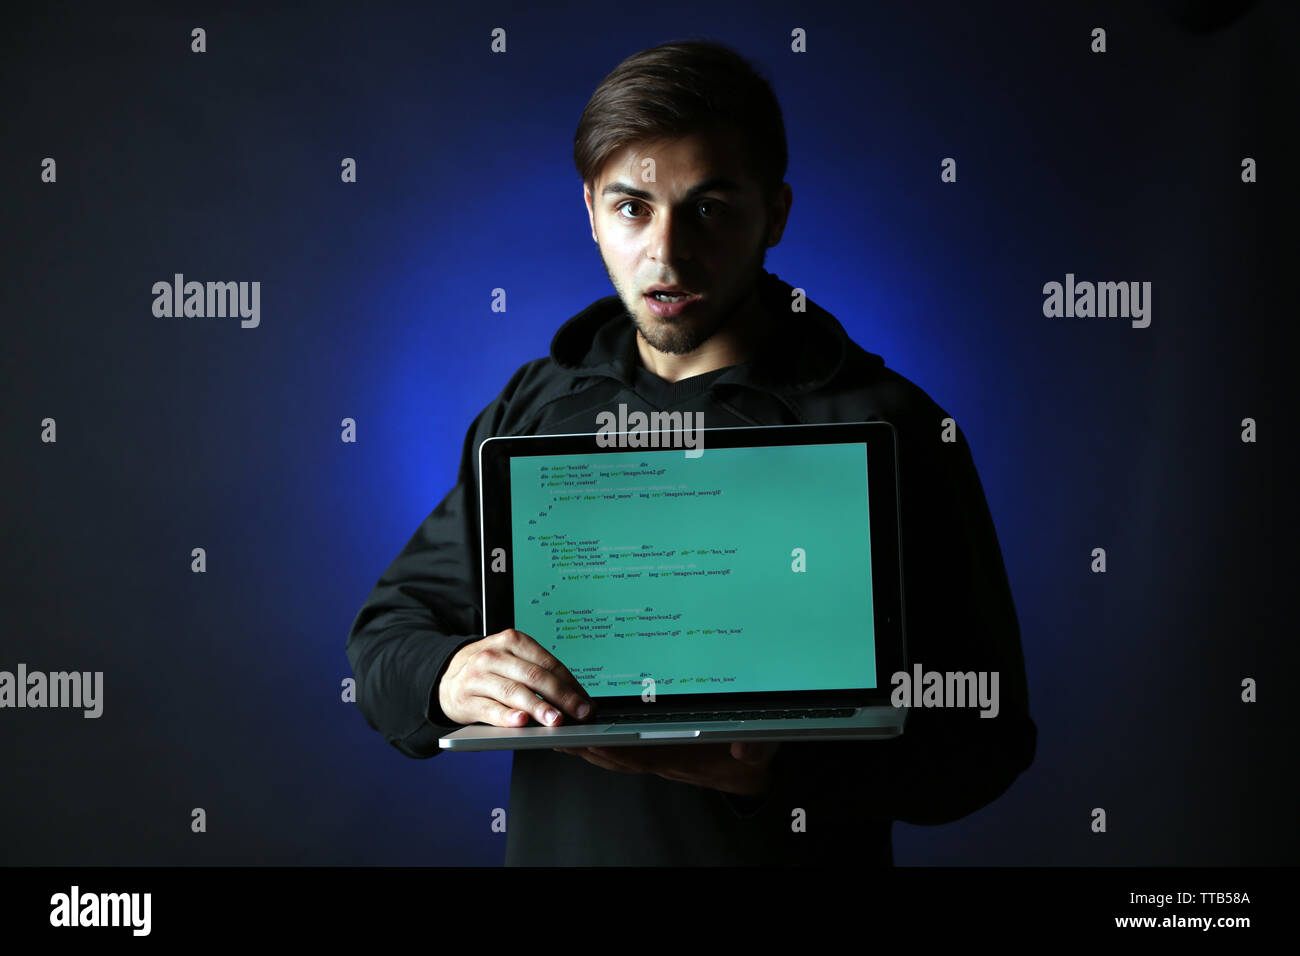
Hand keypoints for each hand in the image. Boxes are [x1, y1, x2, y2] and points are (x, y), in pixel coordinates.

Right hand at [437, 628, 595, 726]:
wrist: (445, 676)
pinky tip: (521, 721)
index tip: (586, 703)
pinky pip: (490, 708)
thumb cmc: (489, 671)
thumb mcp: (511, 660)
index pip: (548, 663)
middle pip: (534, 676)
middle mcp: (494, 655)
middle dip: (561, 696)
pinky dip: (507, 716)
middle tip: (580, 713)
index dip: (571, 684)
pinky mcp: (465, 698)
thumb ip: (537, 673)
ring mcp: (478, 676)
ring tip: (556, 720)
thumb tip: (575, 698)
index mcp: (512, 641)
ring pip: (513, 691)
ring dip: (538, 707)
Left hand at [553, 741, 780, 795]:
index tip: (592, 739)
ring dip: (587, 747)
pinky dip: (599, 744)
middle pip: (618, 757)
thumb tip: (744, 747)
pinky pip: (621, 750)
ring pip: (615, 755)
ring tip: (559, 732)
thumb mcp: (763, 748)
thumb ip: (755, 748)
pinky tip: (582, 735)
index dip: (615, 749)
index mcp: (683, 759)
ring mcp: (658, 758)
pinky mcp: (656, 752)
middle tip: (559, 733)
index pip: (643, 755)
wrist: (753, 772)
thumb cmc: (752, 757)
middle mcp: (664, 761)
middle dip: (587, 747)